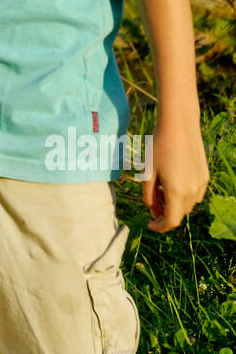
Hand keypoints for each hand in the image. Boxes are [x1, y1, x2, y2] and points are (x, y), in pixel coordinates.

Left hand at [138, 117, 208, 232]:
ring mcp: (201, 184)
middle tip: (153, 198)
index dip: (160, 227)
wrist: (179, 126)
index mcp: (177, 192)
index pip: (171, 221)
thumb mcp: (148, 173)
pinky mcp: (205, 176)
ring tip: (162, 186)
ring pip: (188, 204)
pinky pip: (195, 193)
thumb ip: (148, 195)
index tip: (150, 223)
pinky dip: (184, 194)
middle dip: (165, 212)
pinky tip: (174, 179)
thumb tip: (152, 210)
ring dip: (175, 203)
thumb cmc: (159, 147)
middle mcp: (192, 191)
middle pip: (179, 213)